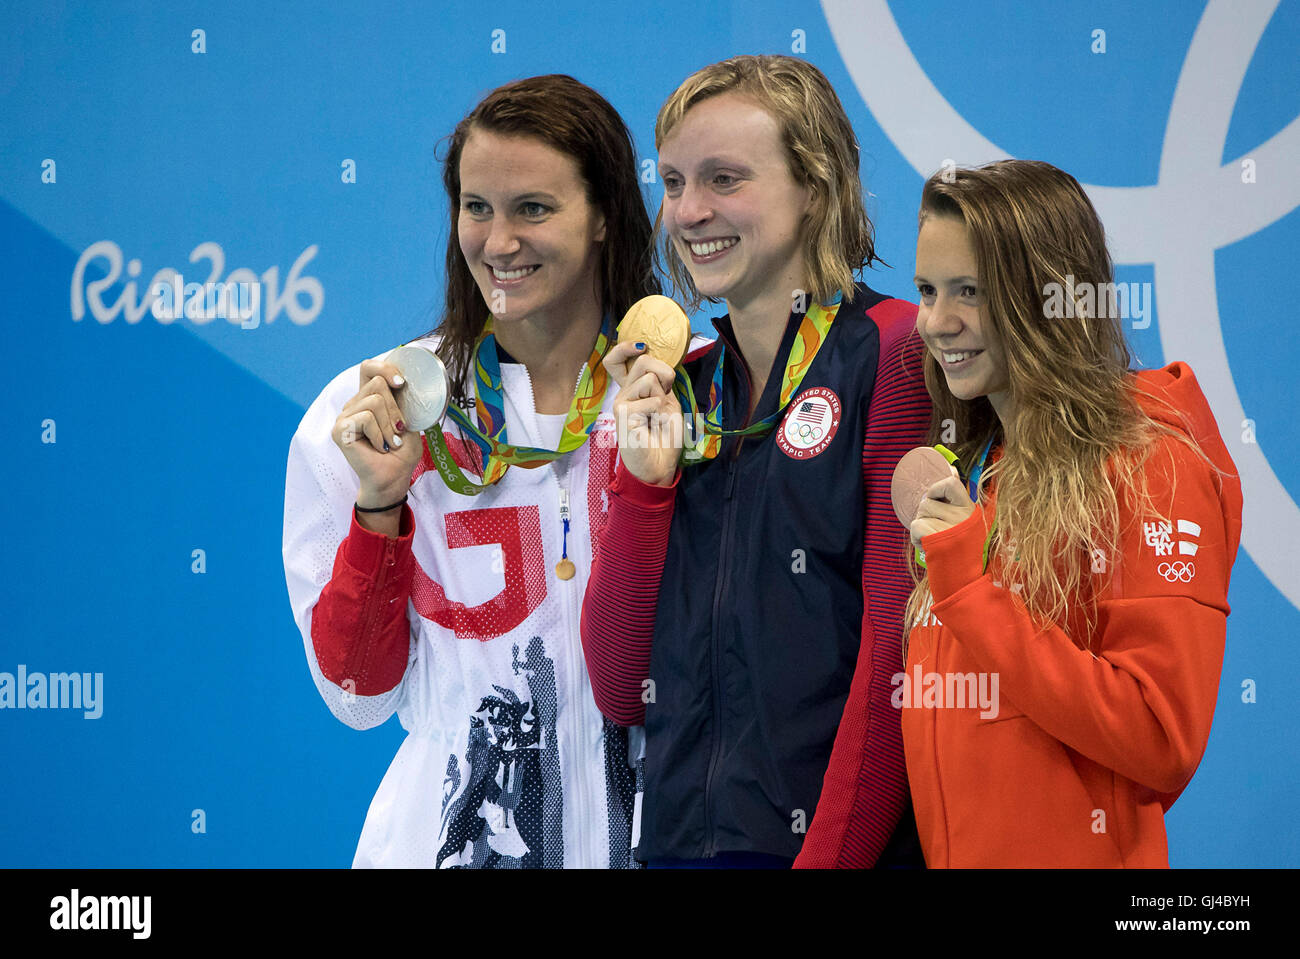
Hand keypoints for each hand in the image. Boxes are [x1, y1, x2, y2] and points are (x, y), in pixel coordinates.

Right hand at [331, 359, 424, 506]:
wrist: (393, 478)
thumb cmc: (401, 453)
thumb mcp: (409, 422)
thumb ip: (402, 400)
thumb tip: (403, 382)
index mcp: (368, 399)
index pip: (368, 368)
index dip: (385, 368)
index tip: (401, 384)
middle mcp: (354, 405)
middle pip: (377, 383)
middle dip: (395, 409)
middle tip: (398, 432)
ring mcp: (344, 417)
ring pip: (374, 401)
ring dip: (388, 426)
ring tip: (389, 443)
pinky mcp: (340, 430)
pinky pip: (366, 418)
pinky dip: (379, 435)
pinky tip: (379, 447)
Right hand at [603, 341, 681, 486]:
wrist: (659, 465)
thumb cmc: (664, 437)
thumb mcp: (668, 403)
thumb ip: (661, 383)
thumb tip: (655, 364)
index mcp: (633, 389)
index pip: (616, 360)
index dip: (626, 347)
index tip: (642, 346)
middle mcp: (624, 393)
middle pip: (643, 361)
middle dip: (664, 374)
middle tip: (665, 397)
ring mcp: (620, 402)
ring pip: (649, 379)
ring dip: (662, 398)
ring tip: (657, 418)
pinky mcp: (622, 413)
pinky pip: (652, 400)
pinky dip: (660, 412)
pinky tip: (651, 426)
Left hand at [909, 467, 976, 549]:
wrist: (968, 580)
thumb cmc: (964, 552)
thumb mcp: (968, 526)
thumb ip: (956, 506)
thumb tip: (943, 480)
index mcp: (972, 511)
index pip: (951, 483)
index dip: (937, 489)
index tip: (936, 501)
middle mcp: (963, 517)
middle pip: (927, 502)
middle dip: (925, 515)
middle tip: (935, 531)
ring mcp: (951, 528)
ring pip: (920, 515)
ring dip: (921, 528)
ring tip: (934, 541)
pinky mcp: (938, 539)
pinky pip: (916, 527)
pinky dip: (916, 538)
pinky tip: (928, 547)